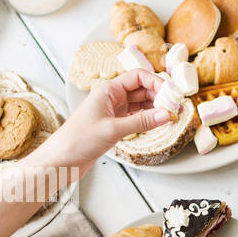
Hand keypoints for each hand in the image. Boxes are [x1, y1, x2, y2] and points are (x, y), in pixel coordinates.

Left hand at [35, 69, 168, 172]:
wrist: (61, 160)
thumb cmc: (78, 140)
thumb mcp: (112, 130)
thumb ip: (141, 122)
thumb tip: (166, 114)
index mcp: (108, 90)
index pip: (138, 77)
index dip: (156, 82)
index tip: (172, 94)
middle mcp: (112, 97)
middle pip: (142, 89)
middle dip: (160, 96)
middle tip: (176, 107)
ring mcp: (114, 111)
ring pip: (141, 103)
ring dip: (156, 108)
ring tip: (171, 116)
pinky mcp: (115, 124)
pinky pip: (137, 117)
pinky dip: (149, 119)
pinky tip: (158, 123)